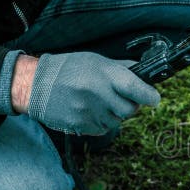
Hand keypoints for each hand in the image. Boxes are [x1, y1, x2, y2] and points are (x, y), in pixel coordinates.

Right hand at [20, 52, 160, 135]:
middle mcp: (98, 94)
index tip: (154, 98)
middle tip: (122, 98)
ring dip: (115, 114)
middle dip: (131, 105)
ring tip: (100, 102)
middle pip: (130, 110)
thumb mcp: (96, 60)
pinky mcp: (80, 125)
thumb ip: (122, 68)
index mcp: (104, 74)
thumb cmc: (69, 69)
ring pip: (117, 121)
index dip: (149, 95)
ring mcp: (89, 112)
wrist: (34, 84)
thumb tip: (145, 71)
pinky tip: (91, 110)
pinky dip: (102, 122)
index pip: (136, 89)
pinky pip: (103, 129)